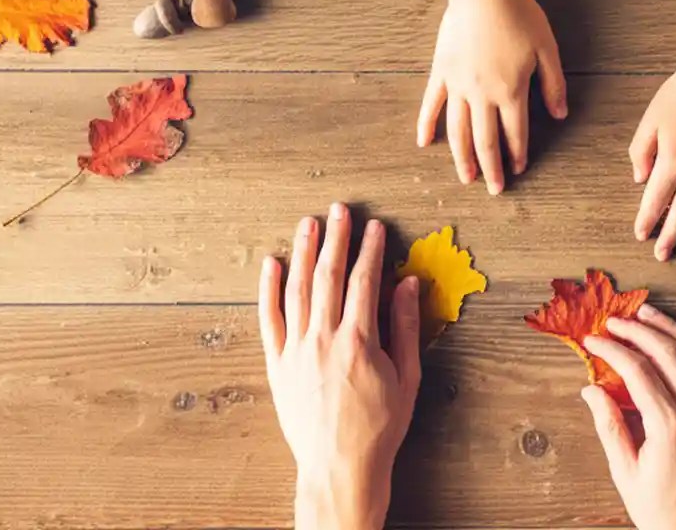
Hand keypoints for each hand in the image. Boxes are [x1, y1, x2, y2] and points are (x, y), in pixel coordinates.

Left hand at [258, 203, 421, 529]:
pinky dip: (268, 290)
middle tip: (340, 210)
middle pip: (328, 276)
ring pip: (296, 290)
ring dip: (303, 252)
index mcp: (359, 341)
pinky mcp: (277, 365)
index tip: (375, 228)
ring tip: (308, 224)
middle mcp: (323, 339)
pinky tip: (271, 264)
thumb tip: (407, 285)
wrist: (340, 466)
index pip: (364, 281)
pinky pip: (269, 320)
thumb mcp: (407, 377)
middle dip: (336, 239)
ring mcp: (296, 351)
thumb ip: (405, 327)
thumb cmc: (380, 427)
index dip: (370, 250)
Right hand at [418, 0, 566, 194]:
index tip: (518, 170)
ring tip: (466, 178)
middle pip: (485, 141)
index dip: (517, 154)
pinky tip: (423, 143)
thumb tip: (560, 115)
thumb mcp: (547, 49)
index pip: (515, 133)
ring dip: (462, 157)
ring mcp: (458, 86)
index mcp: (511, 91)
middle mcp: (482, 95)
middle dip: (491, 168)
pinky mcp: (441, 73)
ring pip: (459, 130)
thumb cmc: (519, 15)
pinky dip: (426, 125)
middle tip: (494, 190)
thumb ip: (553, 84)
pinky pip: (432, 104)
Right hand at [582, 304, 675, 529]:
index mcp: (670, 427)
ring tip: (648, 313)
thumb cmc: (663, 513)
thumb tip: (591, 390)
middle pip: (667, 353)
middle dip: (638, 330)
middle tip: (614, 321)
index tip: (593, 340)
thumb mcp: (625, 473)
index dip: (612, 349)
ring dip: (671, 328)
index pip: (637, 371)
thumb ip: (609, 426)